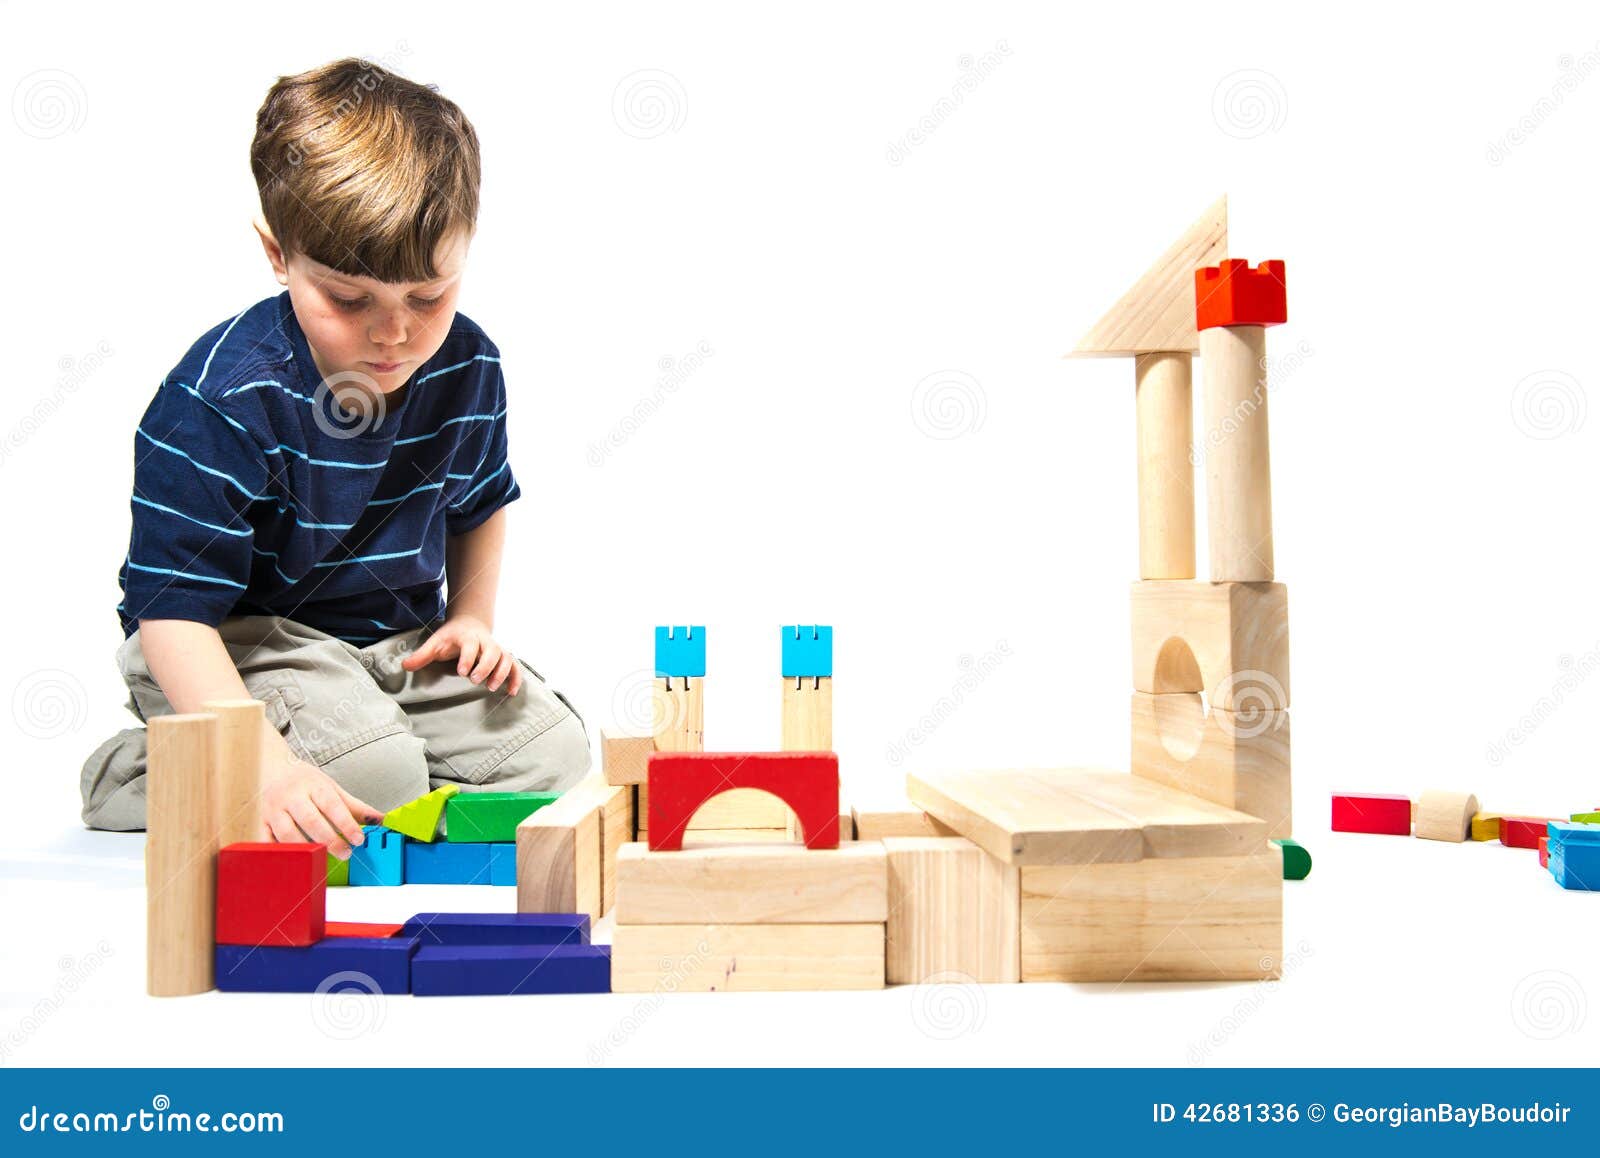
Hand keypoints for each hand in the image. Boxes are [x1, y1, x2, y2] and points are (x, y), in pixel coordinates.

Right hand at [260, 746, 383, 857]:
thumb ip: (354, 806)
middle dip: (329, 839)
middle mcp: (291, 796)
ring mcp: (273, 810)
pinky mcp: (260, 822)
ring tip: (322, 858)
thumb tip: (380, 819)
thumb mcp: (331, 788)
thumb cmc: (305, 781)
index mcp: (312, 785)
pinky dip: (280, 852)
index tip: (358, 839)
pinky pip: (267, 840)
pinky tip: (294, 860)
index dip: (346, 823)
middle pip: (311, 820)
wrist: (271, 767)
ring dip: (306, 848)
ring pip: (287, 833)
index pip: (332, 805)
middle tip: (345, 853)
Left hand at [401, 615, 522, 695]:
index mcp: (467, 637)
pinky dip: (515, 679)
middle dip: (485, 666)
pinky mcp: (504, 658)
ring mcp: (497, 650)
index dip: (467, 657)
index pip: (470, 645)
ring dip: (501, 673)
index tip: (462, 672)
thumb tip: (404, 666)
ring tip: (491, 688)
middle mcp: (485, 642)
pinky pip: (515, 667)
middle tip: (474, 680)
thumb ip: (422, 655)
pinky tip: (511, 692)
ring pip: (506, 658)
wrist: (469, 624)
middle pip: (491, 651)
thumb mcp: (435, 642)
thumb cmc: (451, 637)